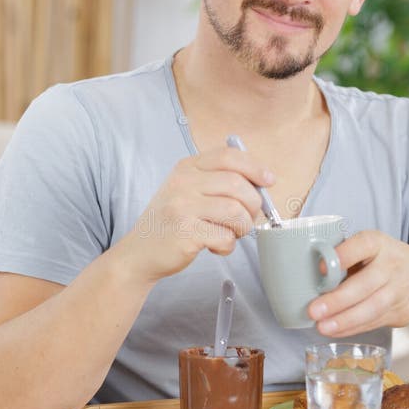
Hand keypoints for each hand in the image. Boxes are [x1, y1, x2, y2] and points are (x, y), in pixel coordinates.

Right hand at [119, 145, 273, 284]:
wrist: (140, 252)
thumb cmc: (171, 222)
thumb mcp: (186, 190)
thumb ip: (217, 180)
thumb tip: (260, 181)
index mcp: (186, 168)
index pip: (228, 156)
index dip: (254, 167)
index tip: (268, 180)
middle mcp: (183, 183)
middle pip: (238, 185)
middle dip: (252, 204)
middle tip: (246, 218)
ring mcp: (183, 207)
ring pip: (236, 211)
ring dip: (242, 227)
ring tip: (231, 233)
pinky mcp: (186, 233)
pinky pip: (225, 237)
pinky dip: (228, 245)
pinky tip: (215, 246)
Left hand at [308, 230, 408, 335]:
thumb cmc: (383, 261)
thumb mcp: (368, 249)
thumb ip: (342, 257)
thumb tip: (304, 273)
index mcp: (378, 243)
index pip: (363, 245)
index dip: (343, 255)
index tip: (321, 267)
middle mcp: (392, 265)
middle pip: (366, 284)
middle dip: (338, 300)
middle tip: (313, 310)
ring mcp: (399, 290)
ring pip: (372, 308)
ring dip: (345, 320)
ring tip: (322, 326)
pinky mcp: (401, 312)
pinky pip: (374, 322)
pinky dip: (352, 328)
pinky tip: (335, 330)